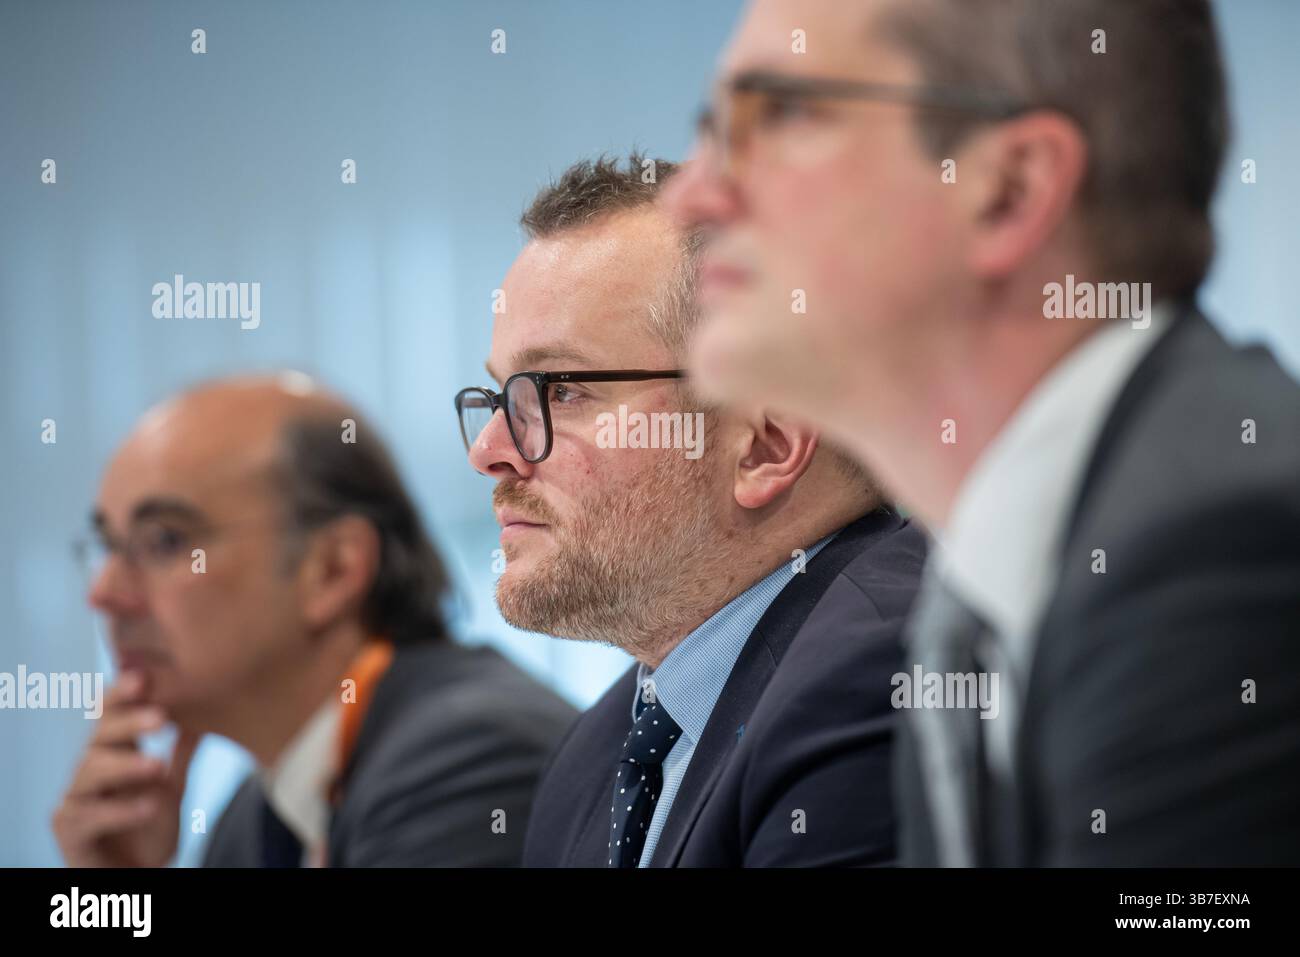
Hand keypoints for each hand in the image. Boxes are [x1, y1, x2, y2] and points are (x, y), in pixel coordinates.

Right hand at [52, 670, 200, 866]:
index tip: (144, 676)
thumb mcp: (173, 786)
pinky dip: (119, 811)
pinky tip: (148, 807)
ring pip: (89, 771)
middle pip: (99, 735)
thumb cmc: (147, 827)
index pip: (111, 713)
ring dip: (125, 766)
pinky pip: (87, 815)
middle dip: (127, 722)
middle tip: (160, 717)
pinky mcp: (68, 829)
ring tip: (157, 766)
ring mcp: (75, 798)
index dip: (122, 694)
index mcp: (114, 751)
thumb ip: (182, 752)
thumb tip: (205, 710)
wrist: (136, 874)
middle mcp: (90, 769)